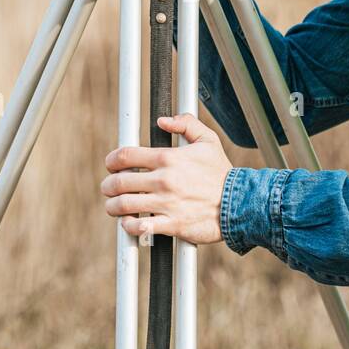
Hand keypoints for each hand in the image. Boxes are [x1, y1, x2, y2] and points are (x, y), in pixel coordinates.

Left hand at [101, 113, 232, 243]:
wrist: (241, 203)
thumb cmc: (222, 173)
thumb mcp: (208, 140)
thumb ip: (186, 124)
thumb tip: (163, 120)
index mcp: (168, 158)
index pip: (125, 155)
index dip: (111, 160)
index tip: (111, 165)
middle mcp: (164, 180)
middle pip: (119, 182)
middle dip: (108, 185)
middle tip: (108, 188)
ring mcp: (166, 204)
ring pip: (124, 206)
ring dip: (112, 207)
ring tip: (113, 207)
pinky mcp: (172, 224)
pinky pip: (141, 228)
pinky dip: (129, 227)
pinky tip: (130, 224)